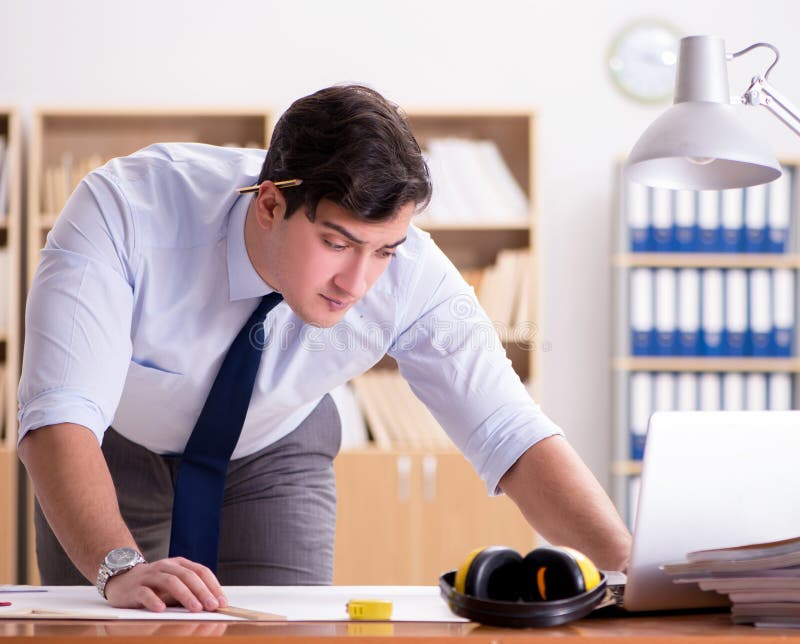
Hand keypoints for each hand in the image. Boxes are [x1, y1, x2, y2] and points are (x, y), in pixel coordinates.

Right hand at [104, 557, 227, 612]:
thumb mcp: (174, 587)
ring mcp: (150, 575)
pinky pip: (145, 593)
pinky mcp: (134, 588)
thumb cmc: (154, 587)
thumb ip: (190, 592)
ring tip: (196, 608)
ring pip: (170, 581)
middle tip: (212, 606)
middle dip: (202, 591)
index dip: (213, 585)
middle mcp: (166, 566)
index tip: (222, 601)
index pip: (200, 571)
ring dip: (185, 595)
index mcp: (179, 564)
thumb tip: (212, 606)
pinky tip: (161, 609)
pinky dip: (154, 600)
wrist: (122, 581)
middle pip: (188, 576)